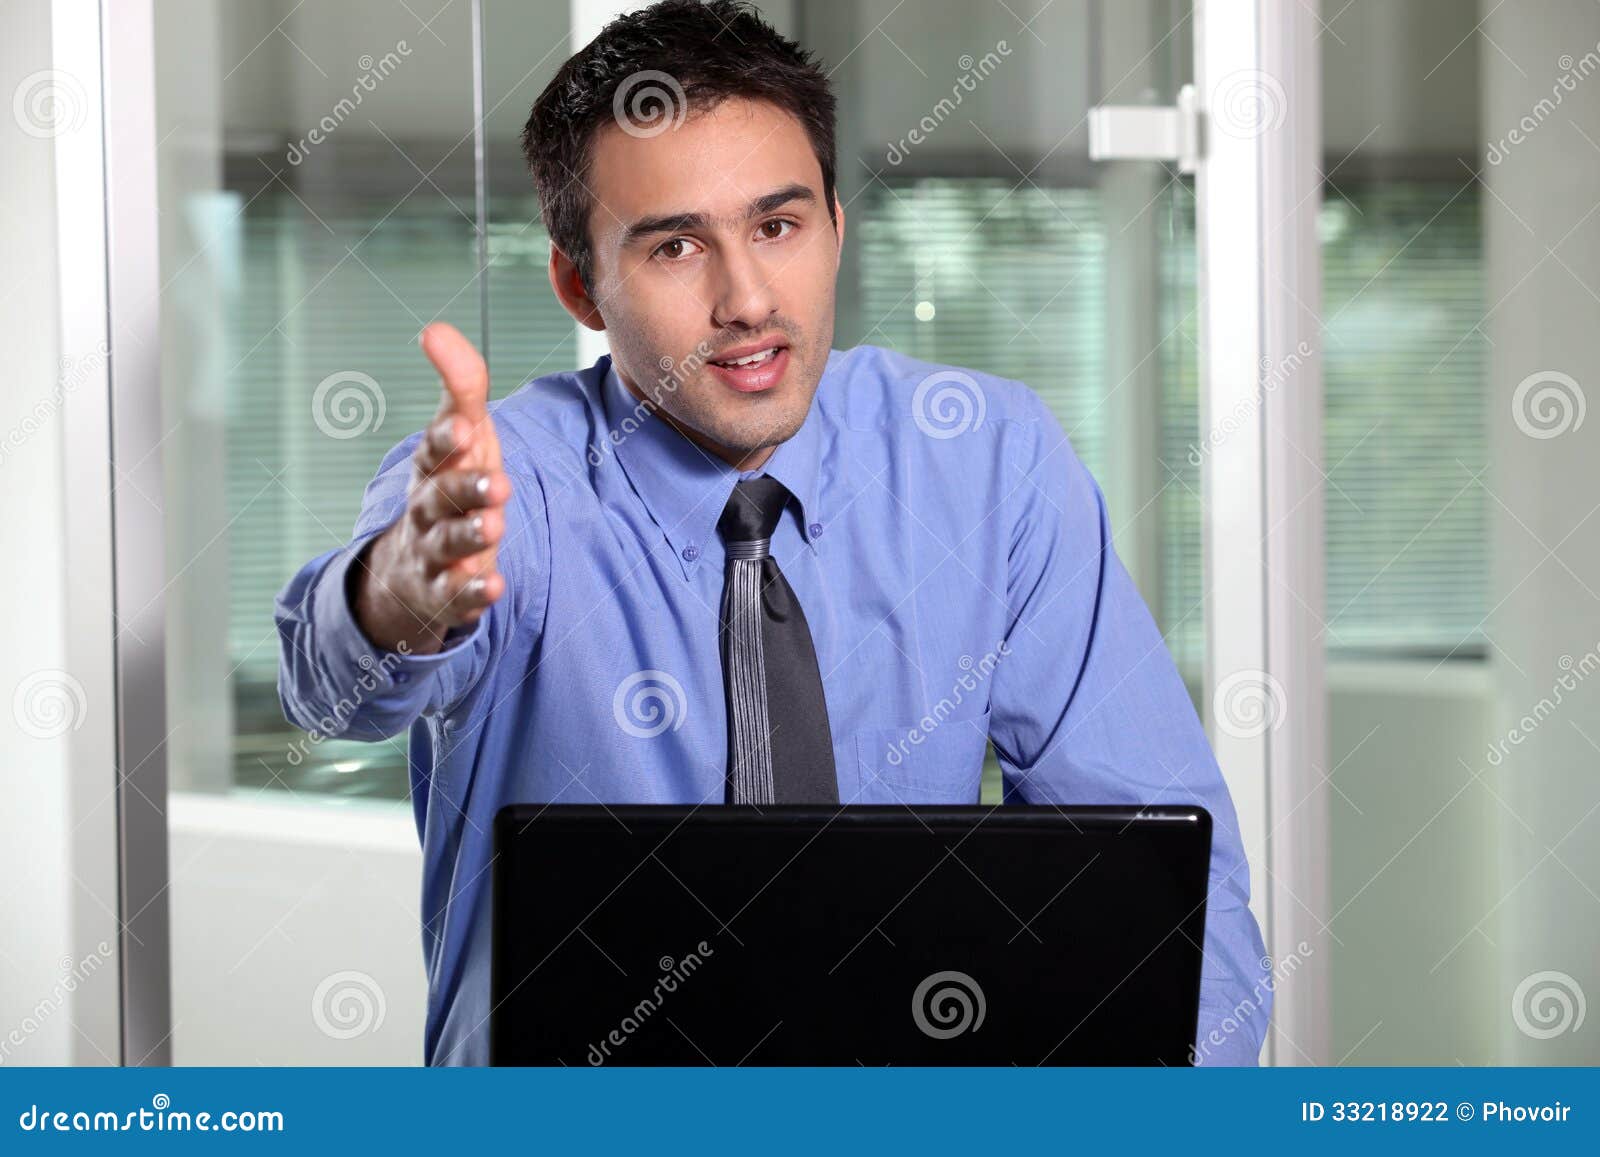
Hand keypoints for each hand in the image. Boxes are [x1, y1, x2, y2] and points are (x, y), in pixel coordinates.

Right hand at [353, 322, 511, 654]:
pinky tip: (491, 587)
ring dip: (469, 535)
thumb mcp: (460, 435)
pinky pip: (456, 594)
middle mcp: (428, 507)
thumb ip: (460, 385)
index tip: (465, 428)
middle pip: (440, 497)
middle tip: (497, 484)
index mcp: (433, 466)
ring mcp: (434, 552)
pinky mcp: (445, 591)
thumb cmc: (449, 484)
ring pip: (446, 543)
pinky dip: (471, 592)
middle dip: (466, 488)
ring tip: (495, 528)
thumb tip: (435, 329)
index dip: (447, 439)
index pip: (435, 448)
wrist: (412, 566)